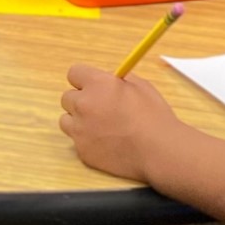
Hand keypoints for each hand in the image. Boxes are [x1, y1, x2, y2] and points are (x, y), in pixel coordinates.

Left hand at [59, 63, 182, 181]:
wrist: (158, 150)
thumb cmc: (154, 116)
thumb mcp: (141, 86)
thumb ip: (119, 80)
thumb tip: (108, 80)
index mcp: (97, 84)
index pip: (74, 73)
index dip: (84, 80)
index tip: (94, 87)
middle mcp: (83, 105)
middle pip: (67, 97)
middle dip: (81, 101)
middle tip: (100, 109)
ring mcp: (80, 130)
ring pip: (66, 120)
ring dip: (79, 121)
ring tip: (100, 128)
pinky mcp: (82, 151)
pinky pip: (76, 141)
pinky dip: (87, 141)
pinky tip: (106, 144)